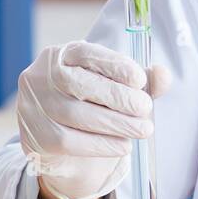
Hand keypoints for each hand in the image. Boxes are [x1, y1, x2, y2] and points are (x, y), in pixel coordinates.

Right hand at [17, 41, 170, 198]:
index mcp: (61, 55)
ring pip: (75, 114)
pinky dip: (101, 144)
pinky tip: (123, 145)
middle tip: (146, 108)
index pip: (84, 53)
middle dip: (118, 97)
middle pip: (78, 84)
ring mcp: (33, 106)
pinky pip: (69, 141)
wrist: (64, 141)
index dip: (113, 64)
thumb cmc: (95, 103)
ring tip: (143, 129)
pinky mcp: (34, 135)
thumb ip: (142, 80)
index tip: (140, 79)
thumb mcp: (119, 86)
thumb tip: (164, 75)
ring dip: (115, 124)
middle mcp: (40, 76)